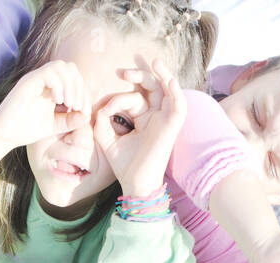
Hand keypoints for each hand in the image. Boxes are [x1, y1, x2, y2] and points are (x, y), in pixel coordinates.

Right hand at [0, 60, 90, 151]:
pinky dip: (59, 85)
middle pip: (70, 68)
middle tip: (78, 107)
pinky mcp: (28, 81)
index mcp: (51, 86)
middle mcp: (43, 79)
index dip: (83, 91)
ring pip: (61, 66)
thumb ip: (71, 120)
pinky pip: (50, 72)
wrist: (3, 135)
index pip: (74, 77)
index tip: (83, 110)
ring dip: (71, 85)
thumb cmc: (26, 130)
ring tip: (69, 104)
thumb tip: (87, 114)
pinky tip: (58, 101)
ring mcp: (35, 78)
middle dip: (79, 87)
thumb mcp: (55, 126)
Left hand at [93, 60, 186, 198]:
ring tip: (154, 61)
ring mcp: (165, 119)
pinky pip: (179, 103)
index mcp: (142, 118)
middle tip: (122, 72)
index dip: (117, 97)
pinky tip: (168, 80)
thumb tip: (100, 107)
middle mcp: (155, 115)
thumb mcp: (106, 139)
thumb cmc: (124, 165)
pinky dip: (176, 90)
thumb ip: (101, 121)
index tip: (103, 109)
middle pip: (152, 87)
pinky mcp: (173, 125)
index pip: (133, 96)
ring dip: (162, 74)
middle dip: (139, 75)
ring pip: (167, 89)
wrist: (135, 184)